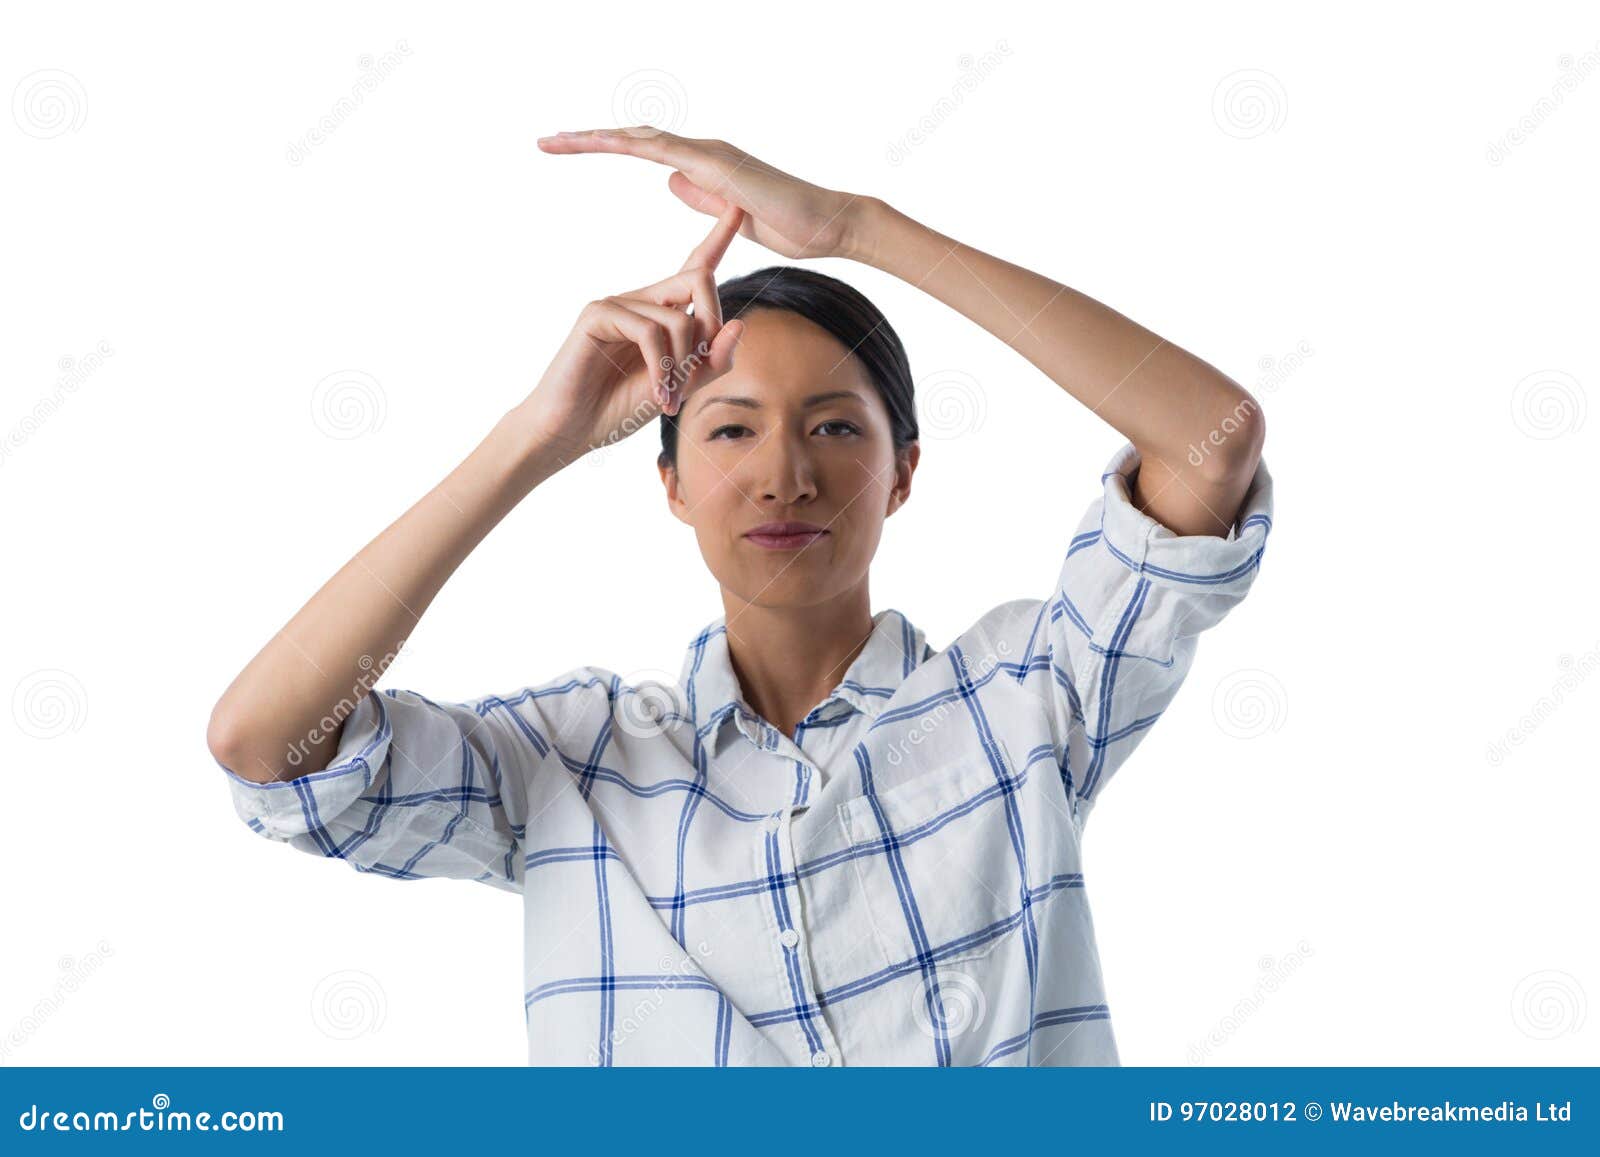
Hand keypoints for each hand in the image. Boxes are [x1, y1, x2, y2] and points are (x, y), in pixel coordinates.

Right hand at [520, 204, 746, 462]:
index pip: (695, 267)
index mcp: (662, 311)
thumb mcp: (679, 388)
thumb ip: (711, 361)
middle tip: (698, 373)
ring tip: (669, 400)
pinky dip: (661, 367)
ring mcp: (618, 303)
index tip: (739, 207)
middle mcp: (642, 299)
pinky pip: (649, 332)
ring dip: (682, 367)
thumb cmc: (618, 408)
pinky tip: (658, 394)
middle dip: (711, 326)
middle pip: (698, 279)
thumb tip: (741, 324)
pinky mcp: (597, 314)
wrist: (570, 430)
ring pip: (679, 318)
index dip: (718, 237)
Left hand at [537, 128, 864, 261]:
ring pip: (641, 138)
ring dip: (597, 138)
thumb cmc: (792, 226)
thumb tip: (670, 181)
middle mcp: (702, 151)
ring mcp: (709, 153)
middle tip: (546, 142)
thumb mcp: (731, 218)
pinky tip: (599, 142)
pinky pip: (664, 149)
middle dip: (588, 139)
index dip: (606, 149)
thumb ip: (702, 197)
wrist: (829, 224)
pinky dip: (629, 144)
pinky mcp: (718, 164)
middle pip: (634, 139)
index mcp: (704, 165)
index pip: (644, 152)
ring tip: (556, 140)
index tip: (569, 151)